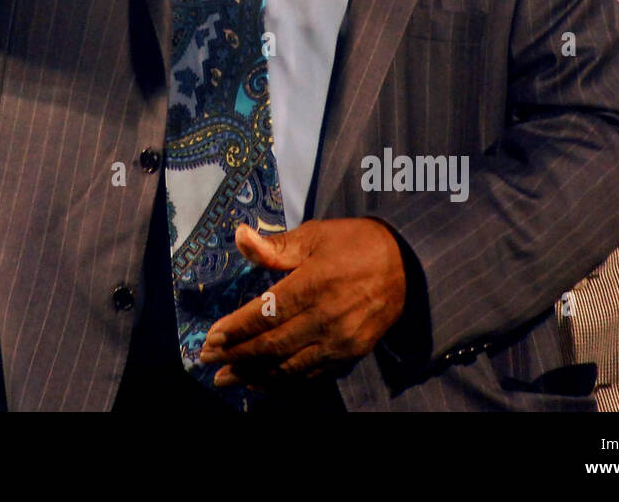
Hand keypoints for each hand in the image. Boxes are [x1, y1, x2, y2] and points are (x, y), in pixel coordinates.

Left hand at [198, 218, 405, 387]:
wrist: (409, 265)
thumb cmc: (355, 244)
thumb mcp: (315, 235)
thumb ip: (276, 245)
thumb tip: (240, 236)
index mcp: (314, 284)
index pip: (265, 313)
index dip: (235, 328)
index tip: (211, 337)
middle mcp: (326, 317)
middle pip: (272, 344)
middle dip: (237, 355)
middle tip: (209, 361)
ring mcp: (340, 340)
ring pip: (289, 366)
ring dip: (254, 375)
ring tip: (227, 379)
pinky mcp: (351, 354)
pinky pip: (311, 374)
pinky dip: (283, 381)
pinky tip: (262, 382)